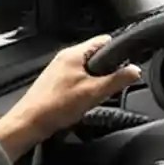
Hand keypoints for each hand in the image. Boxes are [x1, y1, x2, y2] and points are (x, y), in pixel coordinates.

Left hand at [0, 35, 141, 159]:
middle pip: (96, 56)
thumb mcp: (94, 93)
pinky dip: (84, 88)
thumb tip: (135, 70)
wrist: (29, 124)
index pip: (104, 41)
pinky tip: (82, 102)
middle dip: (107, 70)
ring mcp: (58, 70)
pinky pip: (77, 79)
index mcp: (74, 54)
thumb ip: (117, 80)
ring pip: (87, 69)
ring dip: (95, 81)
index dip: (118, 51)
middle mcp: (65, 58)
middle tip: (110, 86)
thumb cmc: (55, 106)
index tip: (126, 63)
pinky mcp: (55, 82)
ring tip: (95, 96)